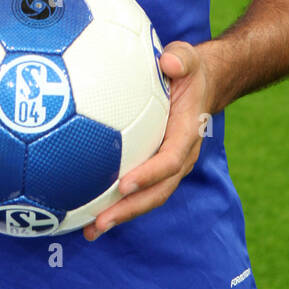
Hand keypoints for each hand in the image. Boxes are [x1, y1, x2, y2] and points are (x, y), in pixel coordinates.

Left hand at [83, 40, 213, 241]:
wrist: (202, 85)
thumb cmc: (189, 70)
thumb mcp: (189, 58)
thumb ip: (182, 58)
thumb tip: (169, 61)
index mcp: (187, 133)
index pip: (170, 160)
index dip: (149, 175)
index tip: (124, 184)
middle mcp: (180, 156)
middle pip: (158, 192)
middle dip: (130, 210)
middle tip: (100, 222)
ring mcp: (168, 165)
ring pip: (147, 197)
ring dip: (121, 215)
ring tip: (89, 230)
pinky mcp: (153, 166)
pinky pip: (137, 189)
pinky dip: (116, 202)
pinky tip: (87, 210)